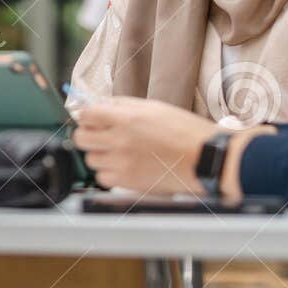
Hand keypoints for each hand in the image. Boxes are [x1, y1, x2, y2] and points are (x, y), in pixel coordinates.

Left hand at [72, 96, 215, 194]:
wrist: (205, 159)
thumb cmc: (186, 131)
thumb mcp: (154, 108)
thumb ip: (123, 106)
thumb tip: (101, 104)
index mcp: (126, 118)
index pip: (86, 115)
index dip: (88, 116)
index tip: (93, 119)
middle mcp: (120, 140)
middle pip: (81, 138)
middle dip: (88, 135)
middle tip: (101, 136)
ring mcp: (122, 163)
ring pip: (90, 159)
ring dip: (100, 155)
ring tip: (119, 152)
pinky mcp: (128, 182)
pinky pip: (103, 178)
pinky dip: (110, 173)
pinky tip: (124, 167)